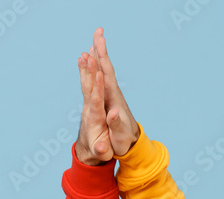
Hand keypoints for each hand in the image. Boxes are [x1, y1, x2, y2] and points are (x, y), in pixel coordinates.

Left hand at [74, 43, 112, 164]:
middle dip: (90, 71)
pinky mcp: (90, 101)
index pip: (95, 101)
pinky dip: (87, 69)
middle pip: (89, 87)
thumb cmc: (99, 151)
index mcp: (94, 119)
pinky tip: (86, 56)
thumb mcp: (102, 153)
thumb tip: (100, 147)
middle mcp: (89, 108)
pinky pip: (88, 82)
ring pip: (87, 82)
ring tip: (87, 49)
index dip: (97, 88)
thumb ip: (101, 150)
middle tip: (89, 54)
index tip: (99, 75)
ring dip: (87, 66)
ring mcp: (88, 104)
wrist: (89, 150)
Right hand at [89, 27, 138, 156]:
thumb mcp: (119, 136)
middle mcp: (113, 92)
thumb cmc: (124, 141)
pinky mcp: (108, 96)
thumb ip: (116, 124)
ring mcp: (111, 93)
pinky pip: (101, 76)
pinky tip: (93, 57)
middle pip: (107, 67)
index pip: (108, 76)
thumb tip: (114, 112)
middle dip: (102, 49)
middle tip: (98, 31)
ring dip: (99, 54)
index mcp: (114, 99)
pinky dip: (97, 65)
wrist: (130, 143)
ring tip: (94, 38)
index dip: (102, 61)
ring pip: (104, 69)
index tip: (97, 46)